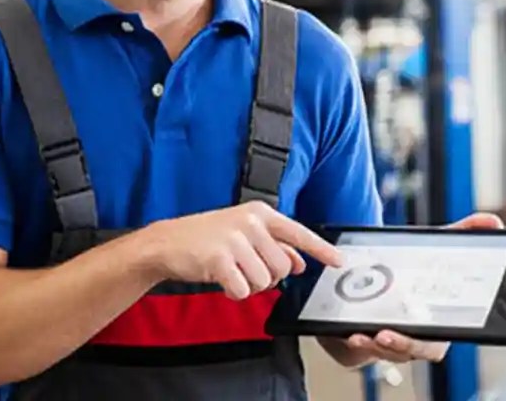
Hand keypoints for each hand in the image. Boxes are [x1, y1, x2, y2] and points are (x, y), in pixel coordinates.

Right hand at [142, 201, 342, 300]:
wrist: (167, 243)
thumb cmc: (206, 238)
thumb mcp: (244, 234)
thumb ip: (273, 245)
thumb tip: (300, 261)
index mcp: (259, 213)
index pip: (298, 232)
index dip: (321, 249)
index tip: (338, 261)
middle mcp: (249, 223)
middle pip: (281, 266)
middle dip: (267, 276)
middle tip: (246, 269)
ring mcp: (234, 239)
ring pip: (264, 281)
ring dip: (248, 285)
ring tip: (231, 271)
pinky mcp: (219, 259)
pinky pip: (243, 290)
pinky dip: (234, 292)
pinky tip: (221, 280)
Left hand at [330, 211, 505, 365]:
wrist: (373, 281)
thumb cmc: (411, 272)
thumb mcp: (434, 249)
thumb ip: (462, 233)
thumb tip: (494, 221)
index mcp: (437, 322)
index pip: (442, 338)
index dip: (435, 338)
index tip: (428, 329)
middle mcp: (415, 338)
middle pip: (415, 352)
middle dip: (402, 346)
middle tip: (386, 334)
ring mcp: (389, 345)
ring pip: (386, 354)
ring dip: (373, 346)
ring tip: (362, 334)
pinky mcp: (363, 346)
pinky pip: (360, 353)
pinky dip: (355, 344)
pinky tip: (348, 334)